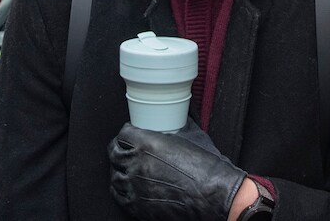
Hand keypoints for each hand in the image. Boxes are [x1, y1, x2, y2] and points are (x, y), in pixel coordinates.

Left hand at [109, 122, 246, 220]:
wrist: (215, 195)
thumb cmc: (208, 169)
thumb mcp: (192, 138)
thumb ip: (179, 129)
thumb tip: (180, 122)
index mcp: (148, 144)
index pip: (124, 134)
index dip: (126, 133)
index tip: (129, 135)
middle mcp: (137, 164)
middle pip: (114, 154)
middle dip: (118, 150)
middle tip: (123, 150)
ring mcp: (136, 187)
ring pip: (115, 176)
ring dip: (119, 172)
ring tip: (126, 171)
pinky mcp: (138, 207)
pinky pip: (119, 197)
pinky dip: (121, 191)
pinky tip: (127, 189)